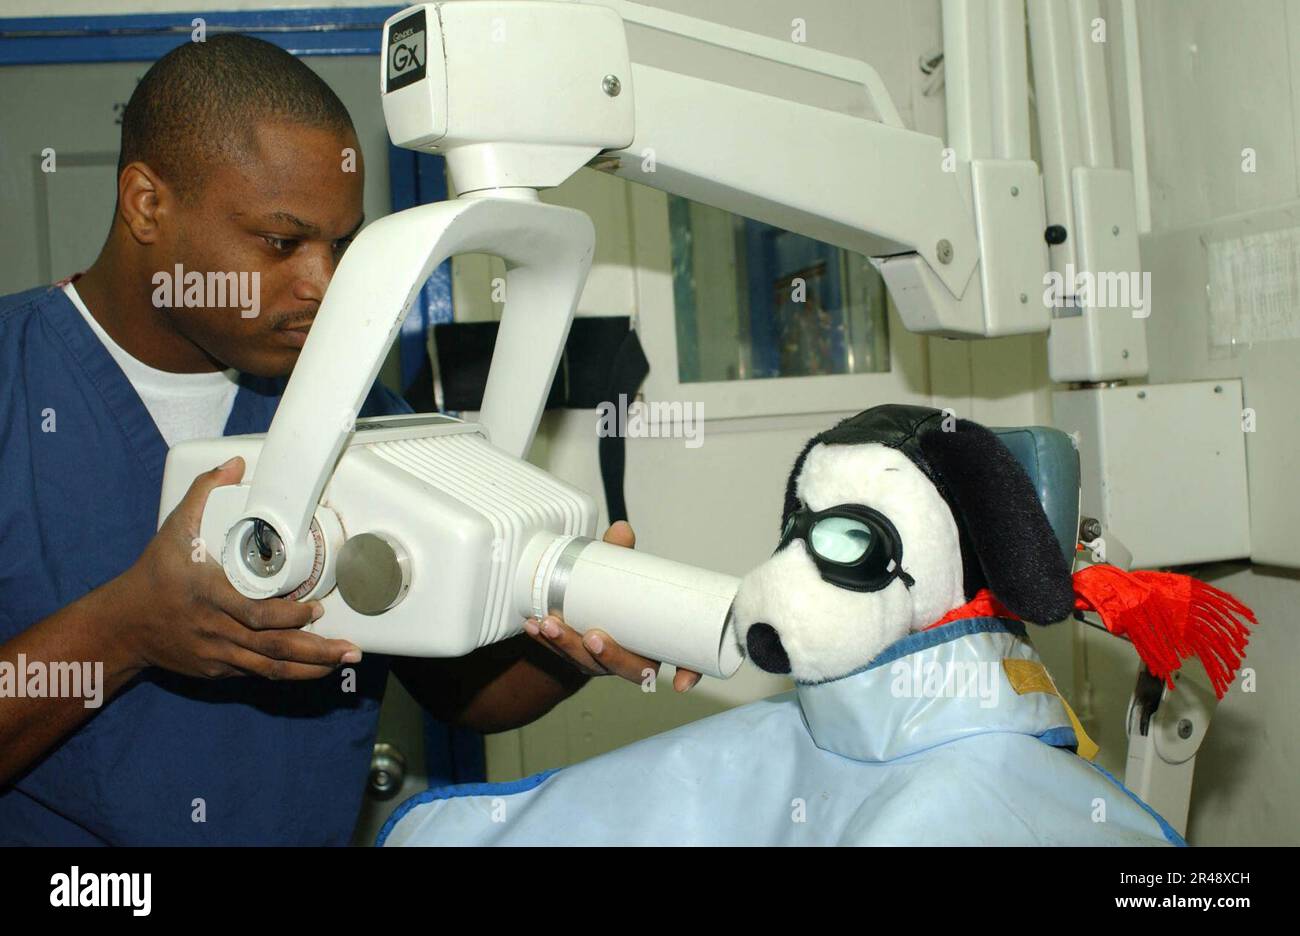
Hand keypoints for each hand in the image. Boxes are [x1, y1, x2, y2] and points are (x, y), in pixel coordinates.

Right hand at [108, 457, 362, 680]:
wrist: (122, 625)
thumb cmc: (153, 574)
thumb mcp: (174, 528)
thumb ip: (203, 491)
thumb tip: (235, 463)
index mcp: (210, 596)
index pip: (257, 615)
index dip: (291, 617)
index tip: (318, 608)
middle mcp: (216, 629)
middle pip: (273, 648)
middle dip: (316, 651)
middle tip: (351, 649)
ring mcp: (217, 654)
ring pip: (269, 668)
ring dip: (309, 668)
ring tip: (342, 661)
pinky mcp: (216, 670)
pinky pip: (256, 674)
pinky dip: (286, 672)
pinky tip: (313, 668)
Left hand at [522, 521, 702, 692]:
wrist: (595, 614)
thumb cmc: (622, 598)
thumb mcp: (626, 575)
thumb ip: (622, 556)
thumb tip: (621, 530)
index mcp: (660, 642)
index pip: (685, 665)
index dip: (688, 675)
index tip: (682, 684)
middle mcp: (636, 658)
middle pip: (629, 669)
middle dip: (609, 656)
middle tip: (593, 638)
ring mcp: (606, 663)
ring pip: (589, 663)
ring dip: (567, 645)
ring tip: (551, 623)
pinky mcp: (579, 659)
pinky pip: (560, 653)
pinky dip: (545, 640)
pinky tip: (533, 623)